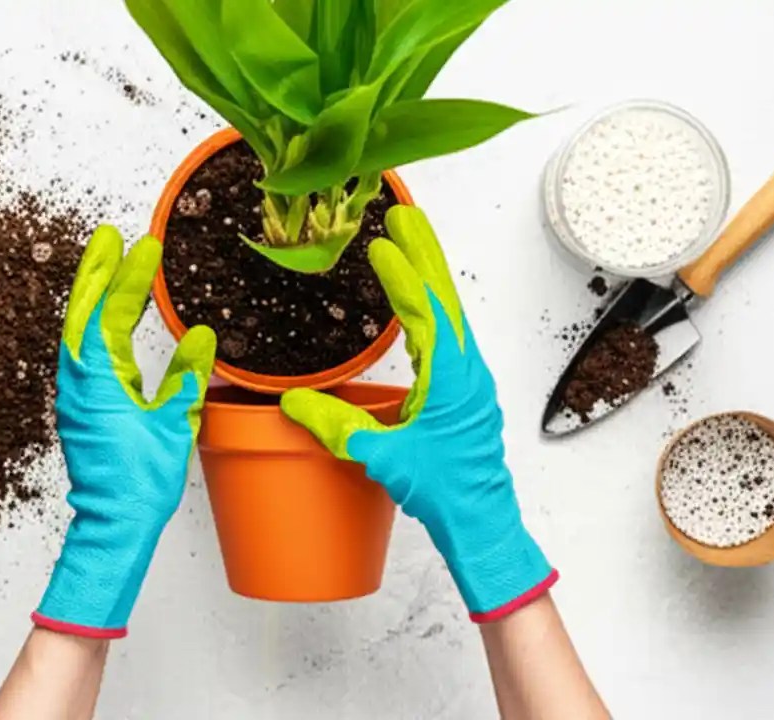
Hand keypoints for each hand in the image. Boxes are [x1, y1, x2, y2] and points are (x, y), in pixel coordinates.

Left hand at [34, 226, 214, 637]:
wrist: (113, 525)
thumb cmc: (138, 485)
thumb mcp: (174, 424)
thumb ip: (186, 377)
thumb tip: (201, 337)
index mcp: (97, 379)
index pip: (112, 313)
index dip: (131, 277)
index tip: (145, 246)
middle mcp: (78, 380)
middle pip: (84, 311)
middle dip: (98, 270)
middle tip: (110, 235)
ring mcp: (77, 392)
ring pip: (80, 328)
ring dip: (94, 292)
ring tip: (109, 262)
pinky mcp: (83, 405)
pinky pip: (85, 350)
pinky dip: (97, 323)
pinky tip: (110, 317)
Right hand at [281, 206, 555, 621]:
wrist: (482, 521)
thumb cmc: (444, 493)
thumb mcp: (384, 459)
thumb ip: (337, 428)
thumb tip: (291, 403)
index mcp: (452, 378)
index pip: (424, 313)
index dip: (402, 275)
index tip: (382, 242)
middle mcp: (466, 368)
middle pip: (444, 296)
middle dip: (422, 252)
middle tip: (402, 213)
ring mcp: (468, 377)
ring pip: (448, 310)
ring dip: (429, 272)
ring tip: (407, 238)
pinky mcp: (463, 388)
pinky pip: (448, 331)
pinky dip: (431, 302)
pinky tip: (416, 298)